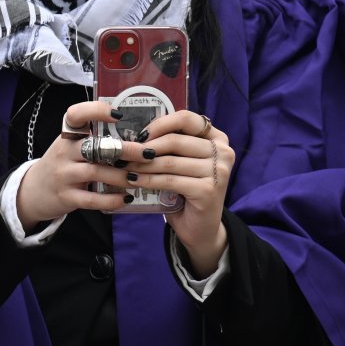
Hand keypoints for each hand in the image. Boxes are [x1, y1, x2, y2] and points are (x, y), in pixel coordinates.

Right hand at [15, 99, 129, 227]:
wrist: (34, 191)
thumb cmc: (61, 165)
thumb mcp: (69, 148)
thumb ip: (93, 141)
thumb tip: (134, 137)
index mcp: (66, 136)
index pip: (75, 115)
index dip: (95, 111)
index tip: (118, 114)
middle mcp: (63, 152)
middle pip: (94, 146)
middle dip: (125, 149)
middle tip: (148, 153)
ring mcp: (63, 175)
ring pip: (96, 172)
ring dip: (122, 176)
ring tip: (140, 178)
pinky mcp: (66, 196)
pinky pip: (92, 199)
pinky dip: (113, 199)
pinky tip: (127, 198)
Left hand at [120, 110, 233, 274]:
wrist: (199, 226)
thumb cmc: (185, 188)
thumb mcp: (179, 161)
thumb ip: (167, 144)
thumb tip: (132, 134)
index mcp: (217, 138)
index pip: (187, 118)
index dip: (159, 124)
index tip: (139, 135)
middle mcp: (223, 152)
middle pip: (175, 140)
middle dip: (143, 147)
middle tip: (121, 152)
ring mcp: (219, 171)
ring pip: (169, 161)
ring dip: (141, 164)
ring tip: (123, 166)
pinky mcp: (209, 190)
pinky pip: (169, 180)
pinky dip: (147, 180)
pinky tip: (133, 180)